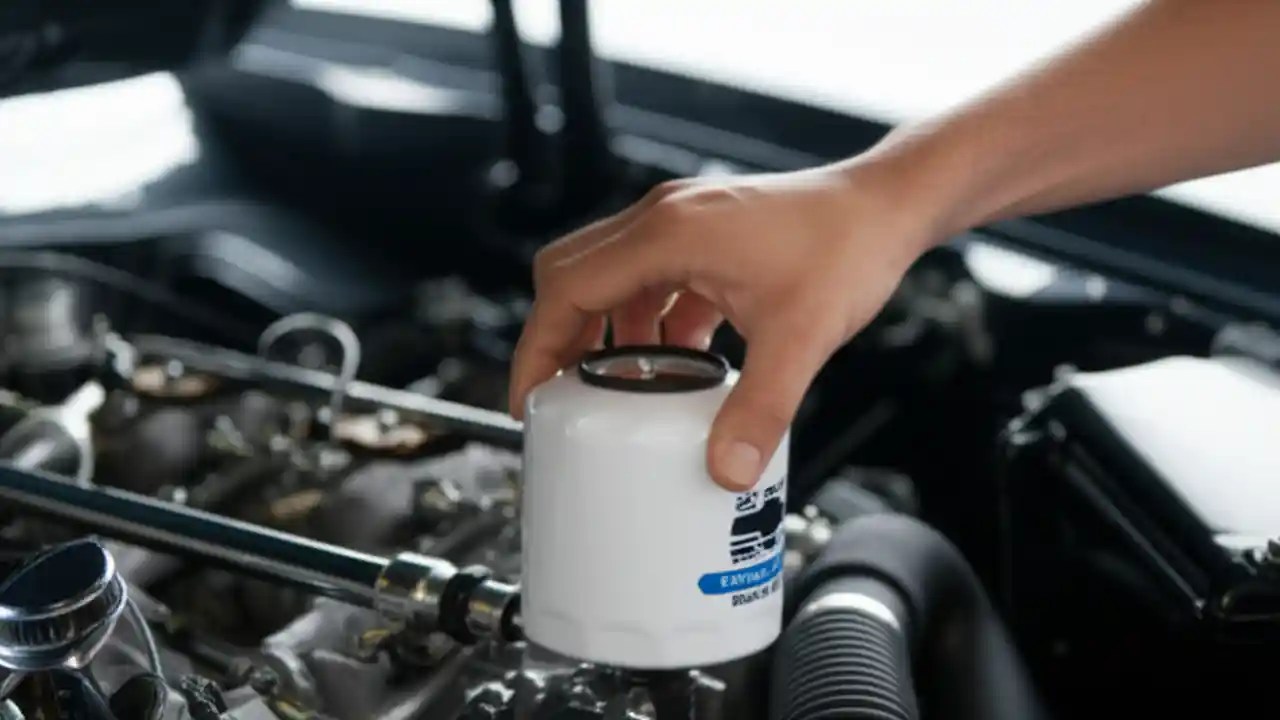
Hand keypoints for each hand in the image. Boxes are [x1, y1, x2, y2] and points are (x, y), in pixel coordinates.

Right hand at [509, 157, 943, 490]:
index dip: (539, 347)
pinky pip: (651, 282)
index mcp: (668, 232)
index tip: (531, 397)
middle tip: (564, 397)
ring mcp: (684, 224)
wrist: (888, 205)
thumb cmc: (849, 245)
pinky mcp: (705, 237)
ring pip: (611, 279)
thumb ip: (760, 408)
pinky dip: (648, 325)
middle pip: (573, 276)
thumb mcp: (800, 336)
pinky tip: (677, 365)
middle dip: (560, 340)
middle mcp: (665, 218)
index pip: (568, 288)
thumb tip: (725, 470)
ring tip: (619, 390)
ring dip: (607, 334)